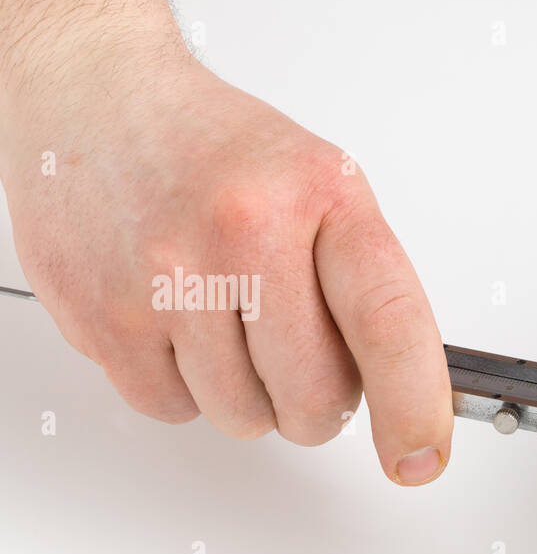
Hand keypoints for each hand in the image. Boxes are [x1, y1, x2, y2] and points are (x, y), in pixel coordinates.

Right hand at [2, 42, 450, 484]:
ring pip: (242, 416)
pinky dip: (182, 386)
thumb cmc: (220, 151)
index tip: (422, 458)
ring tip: (224, 316)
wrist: (97, 94)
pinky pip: (171, 409)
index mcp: (322, 196)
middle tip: (295, 348)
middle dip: (315, 401)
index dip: (414, 407)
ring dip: (245, 391)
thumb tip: (408, 397)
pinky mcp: (101, 312)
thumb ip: (367, 288)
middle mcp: (243, 230)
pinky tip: (176, 322)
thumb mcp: (324, 188)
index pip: (389, 323)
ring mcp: (165, 275)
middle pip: (313, 398)